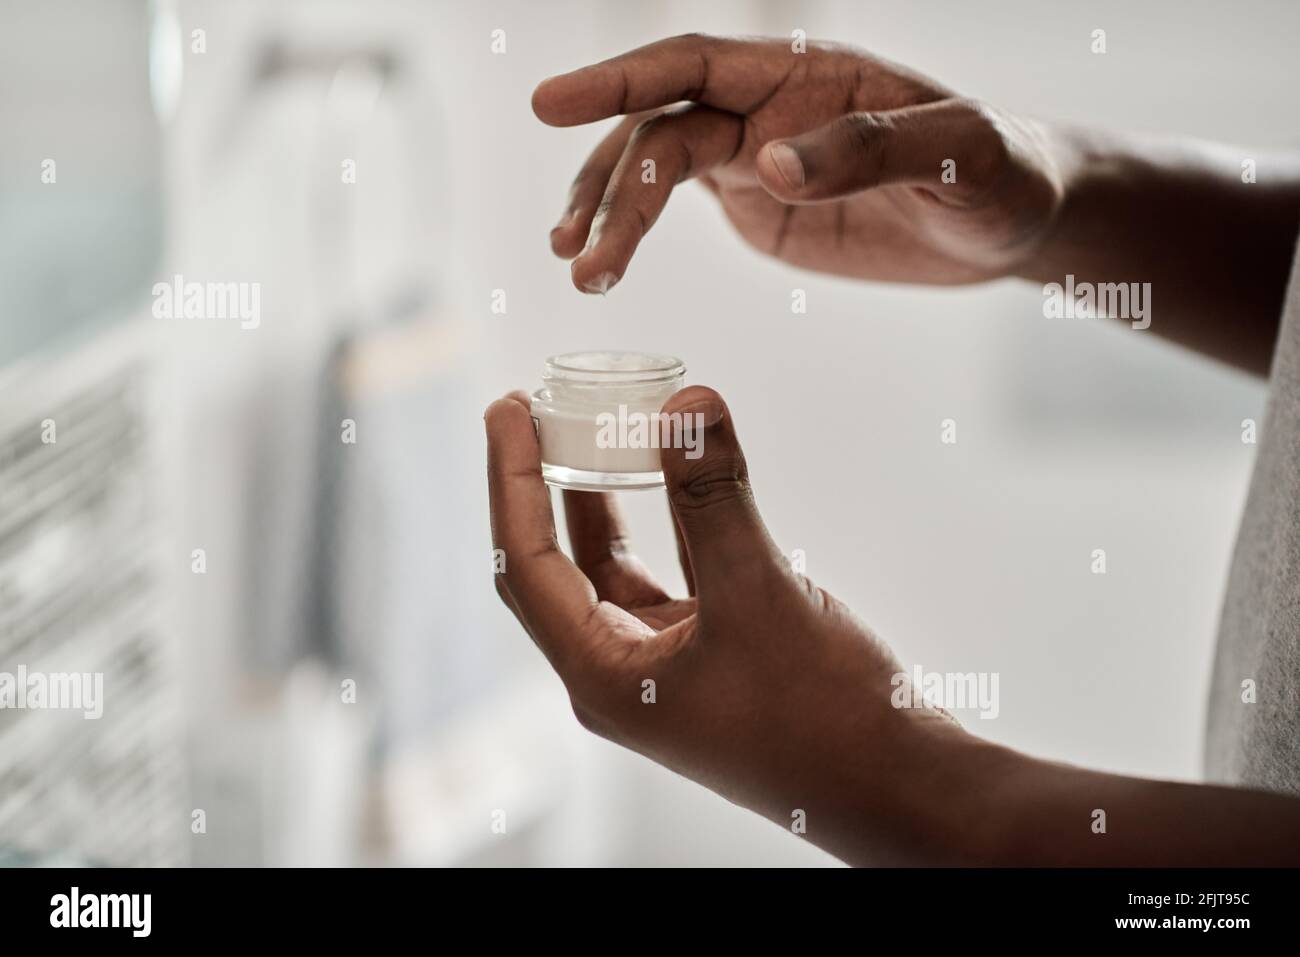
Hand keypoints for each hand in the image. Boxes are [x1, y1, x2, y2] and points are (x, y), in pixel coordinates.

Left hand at [485, 385, 977, 864]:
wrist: (894, 786)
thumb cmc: (823, 716)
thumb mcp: (760, 593)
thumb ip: (717, 498)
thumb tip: (688, 405)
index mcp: (602, 675)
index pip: (526, 563)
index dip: (512, 479)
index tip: (509, 408)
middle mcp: (618, 672)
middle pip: (552, 565)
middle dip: (538, 487)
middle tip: (530, 410)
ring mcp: (662, 666)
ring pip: (609, 569)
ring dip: (598, 501)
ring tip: (588, 429)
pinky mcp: (707, 656)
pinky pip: (665, 574)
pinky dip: (663, 522)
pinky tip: (668, 474)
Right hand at [533, 33, 1065, 291]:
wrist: (1010, 220)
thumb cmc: (1003, 172)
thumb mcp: (960, 156)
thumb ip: (870, 153)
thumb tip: (773, 164)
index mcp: (807, 74)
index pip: (695, 64)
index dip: (620, 79)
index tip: (551, 105)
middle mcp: (768, 106)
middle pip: (661, 130)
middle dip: (611, 188)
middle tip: (579, 254)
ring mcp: (755, 155)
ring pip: (653, 167)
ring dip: (608, 212)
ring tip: (580, 270)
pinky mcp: (756, 203)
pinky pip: (673, 202)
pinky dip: (629, 227)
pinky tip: (598, 258)